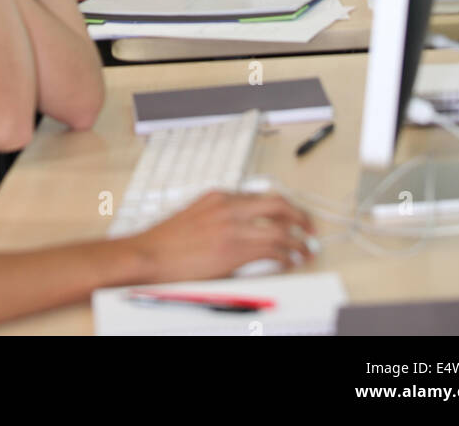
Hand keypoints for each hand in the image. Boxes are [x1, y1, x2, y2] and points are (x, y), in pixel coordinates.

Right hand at [128, 191, 315, 280]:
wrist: (148, 255)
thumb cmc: (166, 242)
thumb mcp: (195, 216)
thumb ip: (220, 215)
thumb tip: (244, 226)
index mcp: (220, 196)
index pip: (262, 195)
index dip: (284, 207)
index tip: (294, 216)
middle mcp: (229, 206)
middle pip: (277, 204)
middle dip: (299, 216)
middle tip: (309, 228)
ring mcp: (232, 227)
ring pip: (280, 229)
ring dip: (298, 242)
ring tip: (306, 250)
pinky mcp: (233, 249)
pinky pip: (271, 250)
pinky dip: (286, 256)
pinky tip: (290, 262)